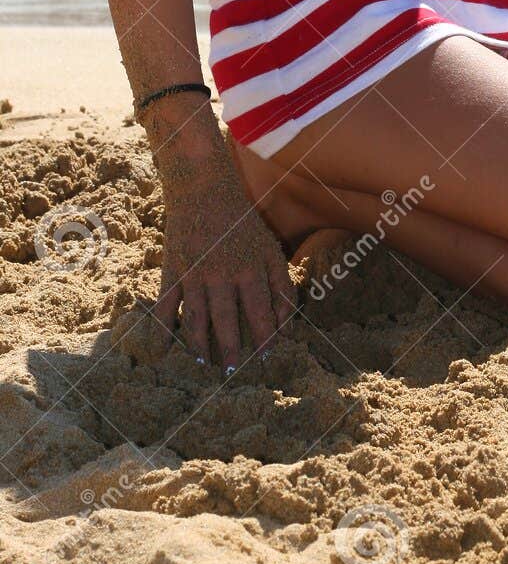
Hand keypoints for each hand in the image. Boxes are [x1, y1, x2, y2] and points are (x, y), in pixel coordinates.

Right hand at [153, 167, 295, 371]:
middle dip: (231, 350)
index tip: (265, 357)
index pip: (259, 312)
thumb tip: (287, 325)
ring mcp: (194, 272)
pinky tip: (164, 349)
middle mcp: (222, 273)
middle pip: (226, 320)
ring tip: (205, 363)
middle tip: (233, 372)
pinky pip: (166, 305)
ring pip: (196, 318)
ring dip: (200, 344)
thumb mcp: (270, 249)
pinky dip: (163, 328)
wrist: (204, 190)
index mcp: (250, 267)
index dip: (264, 337)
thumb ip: (281, 286)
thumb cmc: (243, 224)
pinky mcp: (172, 270)